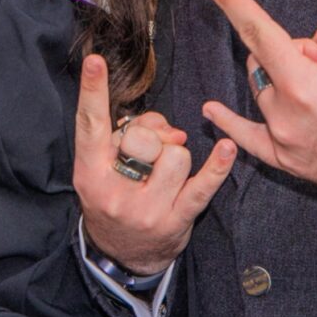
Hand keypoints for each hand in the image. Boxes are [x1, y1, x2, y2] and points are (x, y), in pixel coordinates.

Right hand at [72, 53, 234, 275]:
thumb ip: (129, 137)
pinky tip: (227, 148)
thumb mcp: (104, 168)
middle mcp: (114, 190)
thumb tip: (170, 130)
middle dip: (153, 137)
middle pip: (143, 137)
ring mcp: (146, 208)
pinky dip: (217, 167)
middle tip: (149, 154)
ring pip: (176, 155)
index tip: (95, 61)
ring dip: (176, 156)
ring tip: (165, 174)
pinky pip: (202, 187)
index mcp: (89, 171)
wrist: (122, 255)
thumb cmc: (114, 197)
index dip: (92, 91)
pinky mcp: (175, 219)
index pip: (90, 125)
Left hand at [197, 0, 316, 204]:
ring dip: (282, 82)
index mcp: (302, 85)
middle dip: (288, 54)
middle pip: (263, 62)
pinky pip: (248, 139)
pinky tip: (211, 110)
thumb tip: (304, 48)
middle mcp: (284, 115)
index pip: (258, 31)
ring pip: (262, 93)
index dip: (231, 1)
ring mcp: (282, 142)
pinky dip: (230, 122)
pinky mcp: (287, 163)